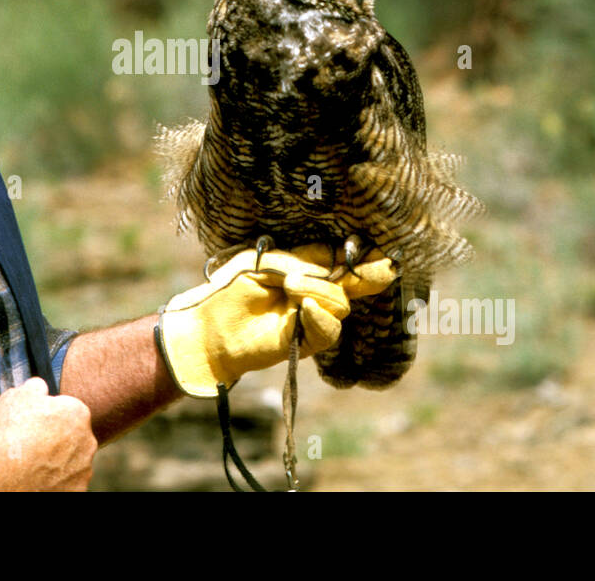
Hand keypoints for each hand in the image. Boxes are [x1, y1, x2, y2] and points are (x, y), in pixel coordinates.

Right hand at [0, 377, 96, 490]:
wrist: (6, 472)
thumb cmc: (11, 431)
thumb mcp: (18, 395)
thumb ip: (35, 387)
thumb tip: (40, 386)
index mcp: (78, 413)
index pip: (69, 411)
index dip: (51, 417)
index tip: (36, 424)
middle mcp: (88, 441)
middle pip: (74, 438)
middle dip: (59, 441)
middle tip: (34, 446)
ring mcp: (84, 469)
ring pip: (73, 463)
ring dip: (59, 464)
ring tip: (33, 466)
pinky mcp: (77, 491)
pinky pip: (68, 484)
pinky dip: (57, 484)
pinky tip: (38, 480)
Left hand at [156, 243, 396, 397]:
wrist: (209, 326)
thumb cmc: (230, 289)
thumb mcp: (265, 261)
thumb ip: (303, 260)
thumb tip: (340, 259)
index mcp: (307, 268)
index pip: (343, 260)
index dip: (364, 257)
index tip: (384, 253)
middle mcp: (315, 292)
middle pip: (349, 282)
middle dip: (343, 274)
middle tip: (300, 276)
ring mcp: (312, 317)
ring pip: (340, 304)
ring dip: (317, 291)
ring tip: (288, 287)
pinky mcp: (306, 341)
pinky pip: (329, 330)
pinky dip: (321, 317)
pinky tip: (305, 308)